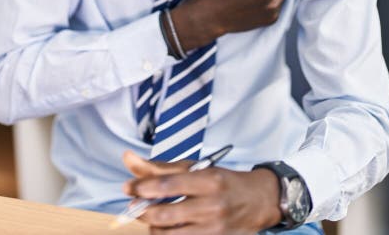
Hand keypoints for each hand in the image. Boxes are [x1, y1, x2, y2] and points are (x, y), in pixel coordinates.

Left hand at [121, 150, 281, 234]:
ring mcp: (214, 228)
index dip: (143, 187)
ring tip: (152, 219)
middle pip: (164, 215)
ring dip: (152, 228)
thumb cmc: (224, 182)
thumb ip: (161, 167)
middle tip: (134, 207)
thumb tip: (128, 160)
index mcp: (208, 180)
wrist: (260, 201)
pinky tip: (166, 229)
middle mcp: (212, 205)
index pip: (168, 185)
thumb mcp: (197, 168)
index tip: (129, 187)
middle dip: (142, 212)